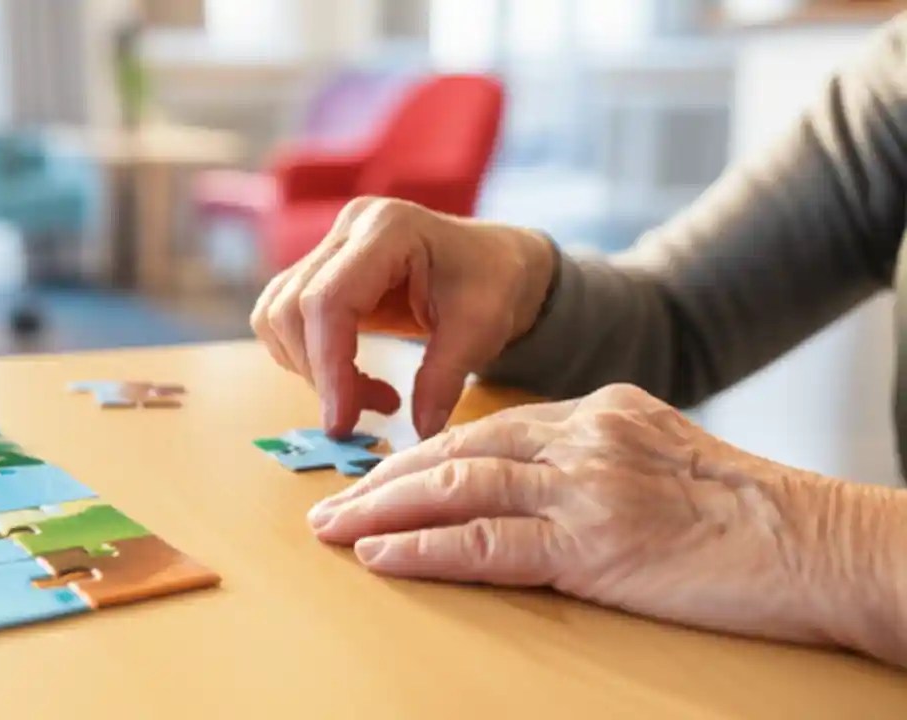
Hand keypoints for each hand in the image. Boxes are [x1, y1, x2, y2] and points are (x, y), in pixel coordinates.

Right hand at [250, 197, 555, 437]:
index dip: (328, 366)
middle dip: (320, 373)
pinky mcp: (317, 272)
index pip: (328, 300)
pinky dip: (307, 359)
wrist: (495, 261)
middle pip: (292, 308)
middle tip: (370, 411)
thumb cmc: (493, 283)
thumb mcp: (482, 329)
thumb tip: (418, 429)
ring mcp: (327, 246)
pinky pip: (283, 319)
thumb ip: (445, 377)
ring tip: (368, 395)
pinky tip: (351, 377)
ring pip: (277, 315)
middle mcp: (346, 229)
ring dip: (310, 369)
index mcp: (388, 228)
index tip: (342, 422)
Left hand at [307, 383, 906, 665]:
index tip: (376, 477)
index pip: (484, 430)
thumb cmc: (747, 514)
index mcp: (595, 413)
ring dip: (381, 510)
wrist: (816, 543)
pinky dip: (424, 548)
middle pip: (454, 451)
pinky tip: (379, 555)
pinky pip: (486, 543)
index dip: (419, 455)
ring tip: (331, 530)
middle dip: (382, 481)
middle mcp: (580, 437)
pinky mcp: (592, 543)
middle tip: (328, 503)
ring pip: (456, 488)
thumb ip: (596, 457)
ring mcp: (583, 487)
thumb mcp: (663, 458)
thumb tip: (533, 480)